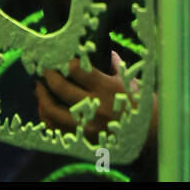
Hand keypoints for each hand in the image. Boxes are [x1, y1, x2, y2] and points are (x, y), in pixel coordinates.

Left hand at [35, 53, 156, 143]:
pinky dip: (47, 117)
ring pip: (52, 110)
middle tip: (44, 68)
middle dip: (48, 74)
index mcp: (106, 88)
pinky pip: (56, 128)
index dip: (64, 60)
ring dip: (42, 96)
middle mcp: (94, 107)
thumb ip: (112, 62)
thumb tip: (98, 50)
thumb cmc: (139, 101)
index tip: (59, 56)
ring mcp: (86, 126)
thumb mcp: (128, 78)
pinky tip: (45, 108)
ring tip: (39, 87)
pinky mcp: (83, 139)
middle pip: (60, 87)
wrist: (150, 132)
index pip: (76, 69)